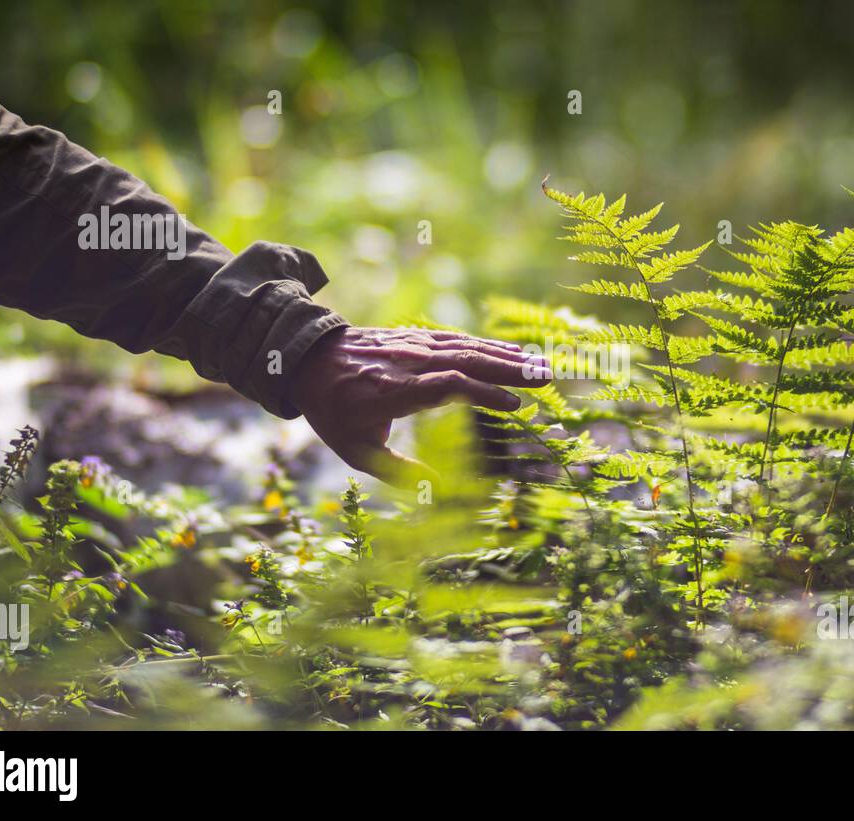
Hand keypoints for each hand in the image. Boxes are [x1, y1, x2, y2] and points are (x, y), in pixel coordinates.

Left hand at [287, 326, 550, 485]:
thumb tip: (439, 489)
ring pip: (466, 347)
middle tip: (546, 378)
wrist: (308, 359)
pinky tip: (515, 351)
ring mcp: (413, 346)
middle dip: (508, 370)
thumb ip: (398, 470)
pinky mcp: (417, 338)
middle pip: (465, 361)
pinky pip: (458, 339)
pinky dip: (489, 345)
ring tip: (543, 366)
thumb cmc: (333, 411)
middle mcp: (407, 363)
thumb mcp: (355, 449)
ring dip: (507, 356)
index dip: (482, 395)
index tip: (514, 408)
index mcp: (392, 391)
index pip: (445, 387)